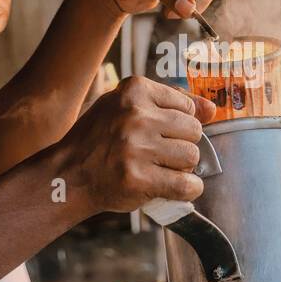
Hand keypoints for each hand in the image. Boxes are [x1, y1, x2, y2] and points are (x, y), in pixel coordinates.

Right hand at [56, 76, 216, 213]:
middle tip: (159, 155)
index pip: (187, 106)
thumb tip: (212, 109)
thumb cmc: (98, 140)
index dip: (178, 125)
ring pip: (192, 157)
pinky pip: (187, 185)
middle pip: (193, 131)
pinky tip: (172, 188)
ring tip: (159, 169)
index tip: (158, 134)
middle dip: (181, 146)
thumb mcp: (124, 107)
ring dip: (181, 168)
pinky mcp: (139, 178)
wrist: (67, 175)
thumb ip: (169, 104)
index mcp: (134, 91)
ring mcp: (137, 148)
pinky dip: (187, 190)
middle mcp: (136, 116)